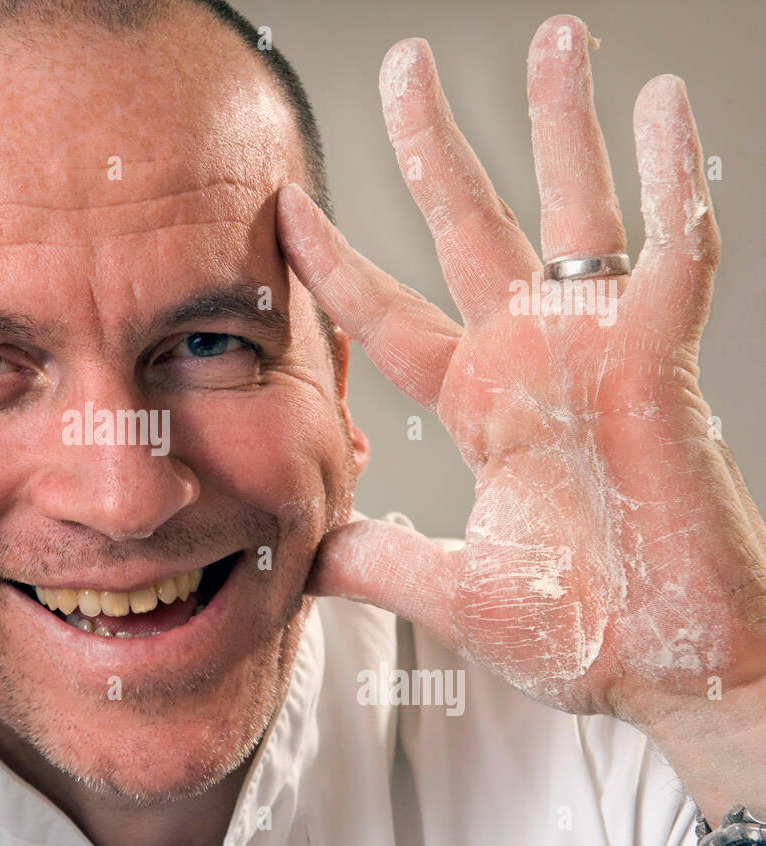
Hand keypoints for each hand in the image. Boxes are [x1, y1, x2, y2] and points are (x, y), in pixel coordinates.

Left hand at [280, 17, 765, 740]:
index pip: (382, 313)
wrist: (667, 669)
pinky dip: (675, 186)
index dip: (333, 259)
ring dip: (567, 124)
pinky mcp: (662, 365)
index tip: (284, 202)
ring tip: (557, 37)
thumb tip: (299, 557)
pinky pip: (673, 259)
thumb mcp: (449, 589)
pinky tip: (666, 109)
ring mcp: (596, 352)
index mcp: (474, 402)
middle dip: (434, 146)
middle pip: (468, 227)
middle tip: (406, 63)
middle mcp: (528, 357)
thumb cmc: (577, 631)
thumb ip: (375, 560)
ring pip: (577, 212)